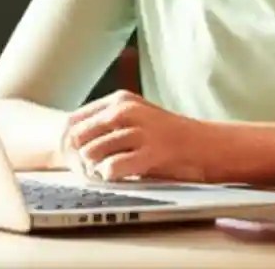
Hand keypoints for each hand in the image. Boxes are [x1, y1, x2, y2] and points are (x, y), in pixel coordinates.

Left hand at [60, 90, 211, 182]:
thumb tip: (71, 137)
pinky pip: (111, 168)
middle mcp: (127, 111)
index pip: (75, 120)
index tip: (75, 154)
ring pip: (92, 153)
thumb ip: (108, 121)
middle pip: (79, 137)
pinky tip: (120, 175)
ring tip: (106, 171)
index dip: (70, 141)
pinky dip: (110, 175)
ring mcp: (139, 131)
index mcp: (121, 100)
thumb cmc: (167, 135)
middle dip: (80, 156)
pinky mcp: (150, 153)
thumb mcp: (137, 116)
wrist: (204, 145)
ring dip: (94, 167)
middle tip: (91, 167)